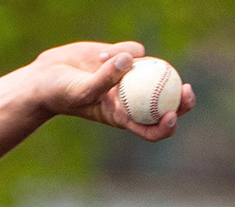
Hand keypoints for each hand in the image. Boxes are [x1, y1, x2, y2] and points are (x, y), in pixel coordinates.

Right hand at [24, 41, 193, 141]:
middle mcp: (132, 99)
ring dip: (136, 66)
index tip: (172, 114)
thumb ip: (105, 78)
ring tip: (103, 63)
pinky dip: (120, 50)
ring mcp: (132, 79)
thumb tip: (131, 60)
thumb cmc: (61, 92)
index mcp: (123, 117)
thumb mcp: (81, 90)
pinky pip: (135, 51)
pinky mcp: (126, 58)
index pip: (151, 128)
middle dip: (183, 100)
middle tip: (187, 89)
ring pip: (152, 72)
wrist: (47, 76)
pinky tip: (99, 56)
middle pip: (166, 103)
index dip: (168, 125)